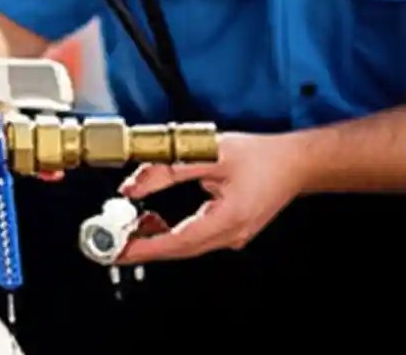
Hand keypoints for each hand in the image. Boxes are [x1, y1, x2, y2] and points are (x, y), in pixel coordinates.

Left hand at [114, 132, 306, 263]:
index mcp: (227, 220)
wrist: (296, 162)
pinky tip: (152, 220)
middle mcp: (230, 235)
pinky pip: (193, 238)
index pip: (176, 243)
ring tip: (125, 227)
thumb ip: (166, 171)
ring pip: (184, 246)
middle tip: (109, 243)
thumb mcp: (208, 155)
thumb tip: (131, 187)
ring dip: (154, 239)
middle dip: (141, 247)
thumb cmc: (261, 156)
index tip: (117, 251)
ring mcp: (231, 237)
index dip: (144, 248)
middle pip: (178, 250)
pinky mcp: (229, 230)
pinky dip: (169, 233)